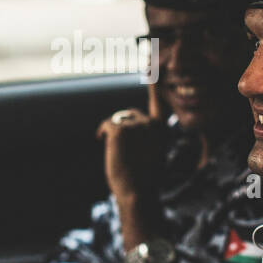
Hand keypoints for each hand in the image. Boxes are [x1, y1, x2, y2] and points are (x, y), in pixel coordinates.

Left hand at [96, 82, 166, 203]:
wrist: (138, 193)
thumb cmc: (145, 181)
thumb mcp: (153, 155)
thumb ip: (147, 139)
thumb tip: (131, 130)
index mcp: (162, 130)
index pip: (157, 102)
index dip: (154, 85)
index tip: (152, 69)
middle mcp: (151, 123)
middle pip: (131, 114)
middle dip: (122, 125)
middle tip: (116, 143)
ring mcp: (135, 126)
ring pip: (118, 121)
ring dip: (112, 132)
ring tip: (112, 148)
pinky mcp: (120, 130)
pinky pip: (107, 125)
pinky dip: (102, 132)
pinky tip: (100, 140)